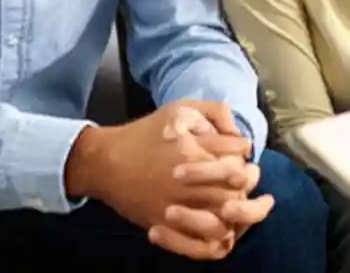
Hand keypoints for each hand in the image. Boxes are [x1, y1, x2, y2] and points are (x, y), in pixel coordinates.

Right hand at [152, 108, 273, 251]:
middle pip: (235, 187)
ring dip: (235, 208)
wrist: (105, 163)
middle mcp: (185, 180)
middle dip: (244, 181)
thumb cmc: (145, 133)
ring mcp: (175, 205)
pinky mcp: (166, 223)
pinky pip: (200, 240)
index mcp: (191, 150)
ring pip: (223, 216)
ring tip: (234, 199)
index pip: (237, 154)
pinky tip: (221, 224)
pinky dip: (216, 235)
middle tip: (243, 176)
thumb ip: (213, 111)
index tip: (241, 149)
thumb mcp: (179, 109)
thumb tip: (236, 130)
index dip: (244, 151)